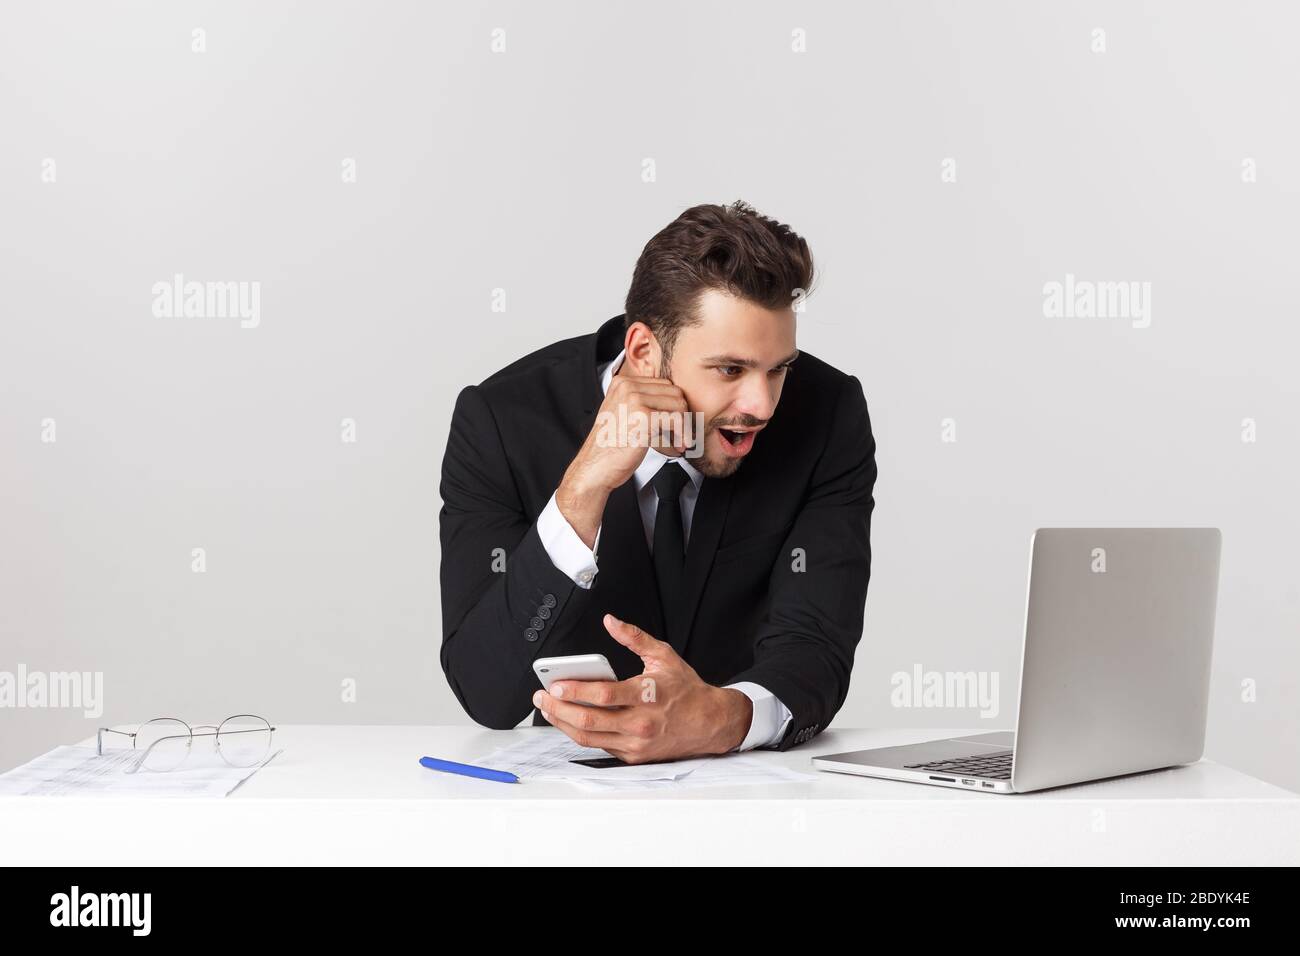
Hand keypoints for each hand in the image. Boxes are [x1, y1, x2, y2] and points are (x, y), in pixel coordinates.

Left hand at [531, 614, 752, 762]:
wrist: (710, 723)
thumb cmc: (686, 689)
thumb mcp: (663, 655)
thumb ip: (634, 638)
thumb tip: (610, 621)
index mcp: (647, 694)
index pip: (603, 695)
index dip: (574, 691)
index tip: (554, 684)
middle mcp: (640, 722)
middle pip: (588, 720)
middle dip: (557, 709)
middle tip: (541, 698)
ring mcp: (636, 743)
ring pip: (588, 737)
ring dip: (563, 723)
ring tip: (548, 710)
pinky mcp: (633, 755)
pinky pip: (599, 746)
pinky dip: (580, 734)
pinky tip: (569, 721)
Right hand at [555, 375, 691, 547]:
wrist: (594, 469)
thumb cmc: (610, 448)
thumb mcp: (624, 415)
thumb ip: (644, 404)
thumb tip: (678, 405)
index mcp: (622, 383)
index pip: (664, 385)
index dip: (674, 406)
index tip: (677, 424)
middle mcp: (627, 386)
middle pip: (674, 392)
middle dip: (682, 415)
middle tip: (681, 435)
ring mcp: (634, 399)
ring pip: (678, 404)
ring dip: (684, 426)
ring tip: (680, 442)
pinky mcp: (643, 416)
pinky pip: (676, 419)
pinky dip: (681, 435)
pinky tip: (677, 447)